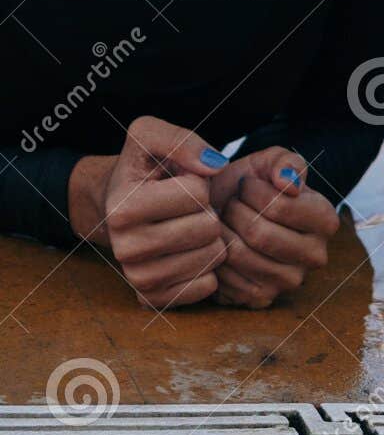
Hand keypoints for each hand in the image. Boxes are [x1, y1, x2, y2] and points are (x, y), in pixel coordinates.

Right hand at [94, 116, 230, 309]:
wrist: (118, 206)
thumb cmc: (142, 169)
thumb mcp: (149, 136)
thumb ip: (182, 141)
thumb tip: (215, 165)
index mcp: (123, 207)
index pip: (197, 192)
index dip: (198, 183)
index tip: (178, 183)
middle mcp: (125, 248)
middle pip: (208, 227)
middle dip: (207, 210)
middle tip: (186, 208)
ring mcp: (138, 277)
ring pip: (212, 256)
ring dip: (211, 237)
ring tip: (187, 226)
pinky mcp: (153, 298)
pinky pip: (206, 286)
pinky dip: (209, 266)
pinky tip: (191, 251)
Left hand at [209, 147, 337, 308]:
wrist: (227, 213)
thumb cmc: (249, 187)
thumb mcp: (268, 162)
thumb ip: (285, 162)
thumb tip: (290, 185)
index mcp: (326, 220)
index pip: (279, 206)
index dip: (250, 191)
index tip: (245, 185)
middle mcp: (316, 255)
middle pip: (259, 234)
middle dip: (234, 212)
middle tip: (230, 204)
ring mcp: (290, 281)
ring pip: (241, 255)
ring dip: (222, 233)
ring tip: (224, 222)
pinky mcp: (263, 299)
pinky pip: (228, 279)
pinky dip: (216, 258)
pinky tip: (222, 244)